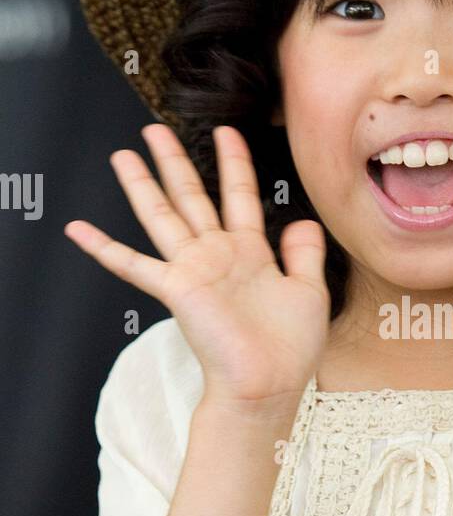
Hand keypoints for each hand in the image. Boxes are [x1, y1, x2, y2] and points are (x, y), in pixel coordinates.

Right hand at [64, 123, 329, 410]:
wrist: (269, 385)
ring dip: (142, 185)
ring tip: (123, 155)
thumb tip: (302, 220)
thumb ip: (304, 253)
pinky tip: (79, 230)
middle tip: (155, 130)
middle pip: (191, 196)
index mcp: (250, 253)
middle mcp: (218, 256)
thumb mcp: (309, 291)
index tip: (227, 131)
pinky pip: (134, 265)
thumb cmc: (290, 349)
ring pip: (163, 215)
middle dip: (173, 161)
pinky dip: (104, 248)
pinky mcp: (177, 289)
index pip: (239, 195)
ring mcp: (194, 270)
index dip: (233, 162)